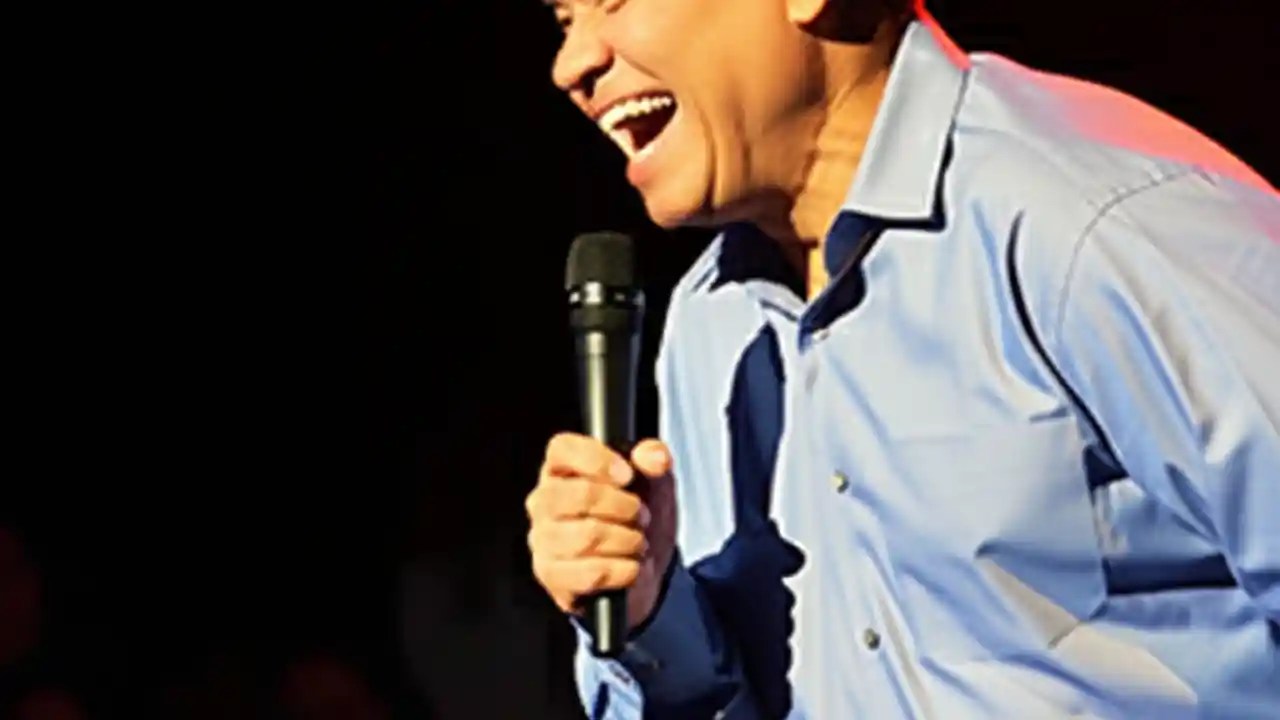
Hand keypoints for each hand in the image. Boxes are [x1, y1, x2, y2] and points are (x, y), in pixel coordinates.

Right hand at [525, 433, 676, 628]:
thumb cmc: (635, 514)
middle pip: (582, 494)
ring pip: (589, 536)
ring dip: (628, 540)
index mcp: (561, 467)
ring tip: (639, 542)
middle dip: (626, 507)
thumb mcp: (652, 478)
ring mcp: (542, 538)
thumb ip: (654, 457)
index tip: (628, 476)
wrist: (641, 564)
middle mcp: (543, 500)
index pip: (563, 448)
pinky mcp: (550, 574)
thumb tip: (656, 457)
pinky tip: (630, 566)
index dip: (599, 460)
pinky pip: (591, 573)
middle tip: (642, 515)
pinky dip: (623, 570)